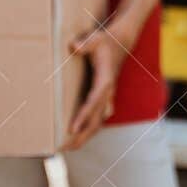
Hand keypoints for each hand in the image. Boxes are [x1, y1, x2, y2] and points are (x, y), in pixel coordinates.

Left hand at [64, 22, 128, 149]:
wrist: (120, 43)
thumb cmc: (105, 41)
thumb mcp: (96, 39)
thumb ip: (86, 43)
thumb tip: (74, 46)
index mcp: (105, 81)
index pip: (94, 102)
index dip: (83, 116)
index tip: (72, 129)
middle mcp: (108, 93)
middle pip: (96, 119)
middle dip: (82, 135)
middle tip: (65, 148)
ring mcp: (107, 97)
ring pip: (98, 122)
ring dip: (85, 136)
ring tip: (69, 148)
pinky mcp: (104, 98)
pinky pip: (97, 117)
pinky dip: (88, 128)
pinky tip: (78, 136)